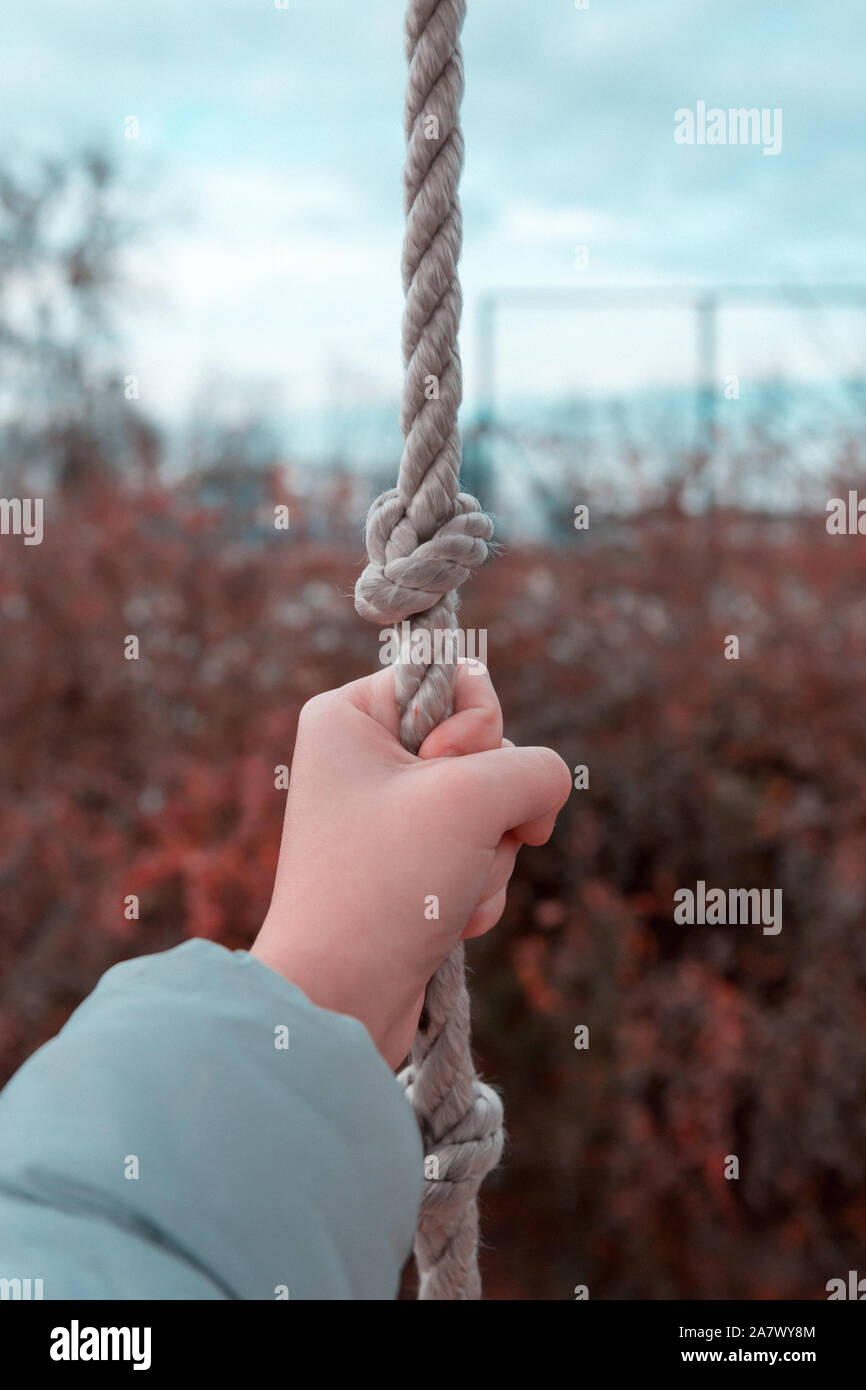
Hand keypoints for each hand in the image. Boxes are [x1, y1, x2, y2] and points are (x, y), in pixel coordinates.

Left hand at [250, 662, 570, 1066]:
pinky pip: (481, 857)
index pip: (460, 679)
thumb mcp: (474, 800)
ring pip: (493, 810)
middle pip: (485, 750)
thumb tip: (545, 792)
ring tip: (444, 891)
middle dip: (491, 807)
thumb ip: (536, 768)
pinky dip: (479, 890)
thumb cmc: (388, 883)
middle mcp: (365, 759)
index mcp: (351, 715)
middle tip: (449, 841)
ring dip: (490, 857)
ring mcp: (389, 818)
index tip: (440, 769)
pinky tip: (446, 922)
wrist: (339, 999)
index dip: (475, 729)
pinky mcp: (410, 870)